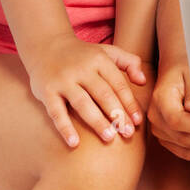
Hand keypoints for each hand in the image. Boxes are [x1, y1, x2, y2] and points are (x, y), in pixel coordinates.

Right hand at [27, 34, 145, 147]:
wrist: (46, 46)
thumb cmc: (83, 55)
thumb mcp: (106, 52)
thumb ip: (129, 62)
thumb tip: (143, 81)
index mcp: (99, 60)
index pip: (118, 84)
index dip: (129, 103)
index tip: (137, 121)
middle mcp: (82, 69)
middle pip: (103, 94)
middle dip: (117, 115)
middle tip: (128, 134)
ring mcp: (63, 80)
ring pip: (82, 103)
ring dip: (97, 122)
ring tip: (109, 138)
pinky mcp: (47, 91)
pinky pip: (56, 112)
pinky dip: (65, 128)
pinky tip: (74, 143)